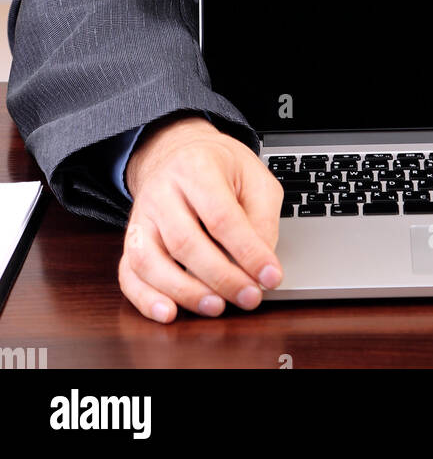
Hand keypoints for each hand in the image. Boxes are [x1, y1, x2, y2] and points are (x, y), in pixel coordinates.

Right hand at [120, 112, 283, 323]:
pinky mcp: (132, 238)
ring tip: (216, 307)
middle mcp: (162, 190)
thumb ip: (263, 219)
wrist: (181, 153)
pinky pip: (129, 274)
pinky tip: (168, 312)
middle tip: (249, 297)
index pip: (221, 217)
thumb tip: (262, 265)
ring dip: (185, 292)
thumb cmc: (221, 167)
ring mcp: (141, 215)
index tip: (270, 277)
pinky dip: (145, 299)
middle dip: (222, 278)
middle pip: (186, 242)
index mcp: (197, 167)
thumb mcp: (255, 177)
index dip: (248, 253)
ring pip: (151, 262)